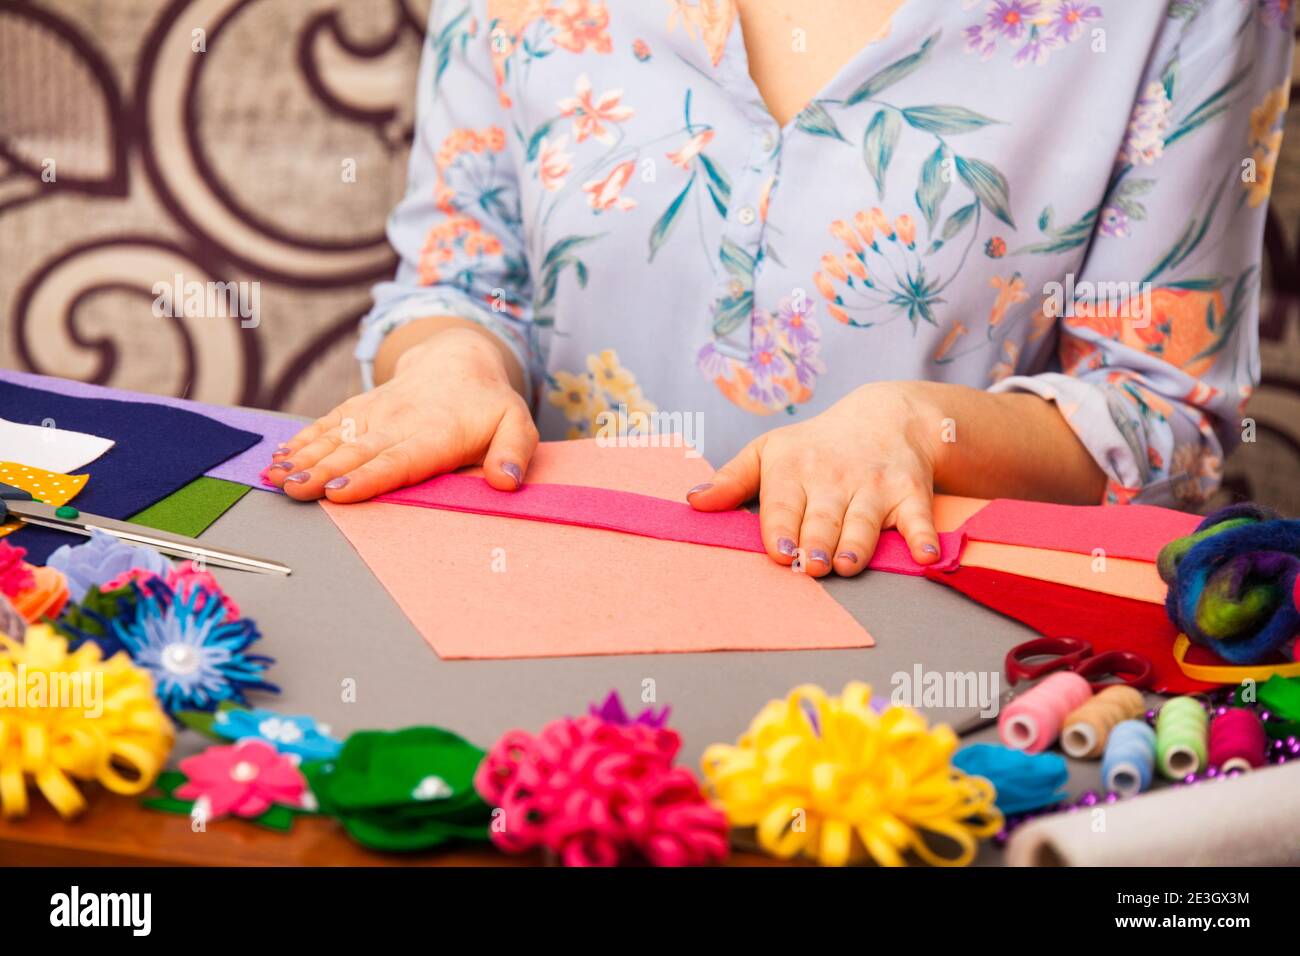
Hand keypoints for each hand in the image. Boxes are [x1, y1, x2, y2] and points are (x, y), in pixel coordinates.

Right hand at [266, 328, 537, 500]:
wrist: (461, 359)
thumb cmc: (490, 406)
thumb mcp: (517, 425)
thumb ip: (514, 452)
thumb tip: (508, 480)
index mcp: (437, 433)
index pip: (399, 460)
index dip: (368, 476)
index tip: (338, 491)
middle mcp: (400, 422)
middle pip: (357, 451)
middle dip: (323, 472)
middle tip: (295, 490)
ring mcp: (375, 413)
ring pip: (335, 436)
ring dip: (304, 457)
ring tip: (276, 477)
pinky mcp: (359, 408)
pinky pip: (326, 423)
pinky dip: (300, 441)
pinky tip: (277, 459)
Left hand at [686, 382, 945, 575]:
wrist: (887, 417)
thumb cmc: (816, 447)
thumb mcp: (769, 451)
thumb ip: (732, 480)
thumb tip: (692, 503)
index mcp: (793, 470)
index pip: (783, 505)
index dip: (780, 529)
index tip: (778, 552)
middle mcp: (833, 479)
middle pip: (823, 517)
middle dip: (816, 541)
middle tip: (811, 566)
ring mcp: (874, 487)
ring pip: (863, 520)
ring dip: (856, 543)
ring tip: (846, 564)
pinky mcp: (910, 494)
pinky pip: (917, 518)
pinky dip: (923, 536)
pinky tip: (925, 555)